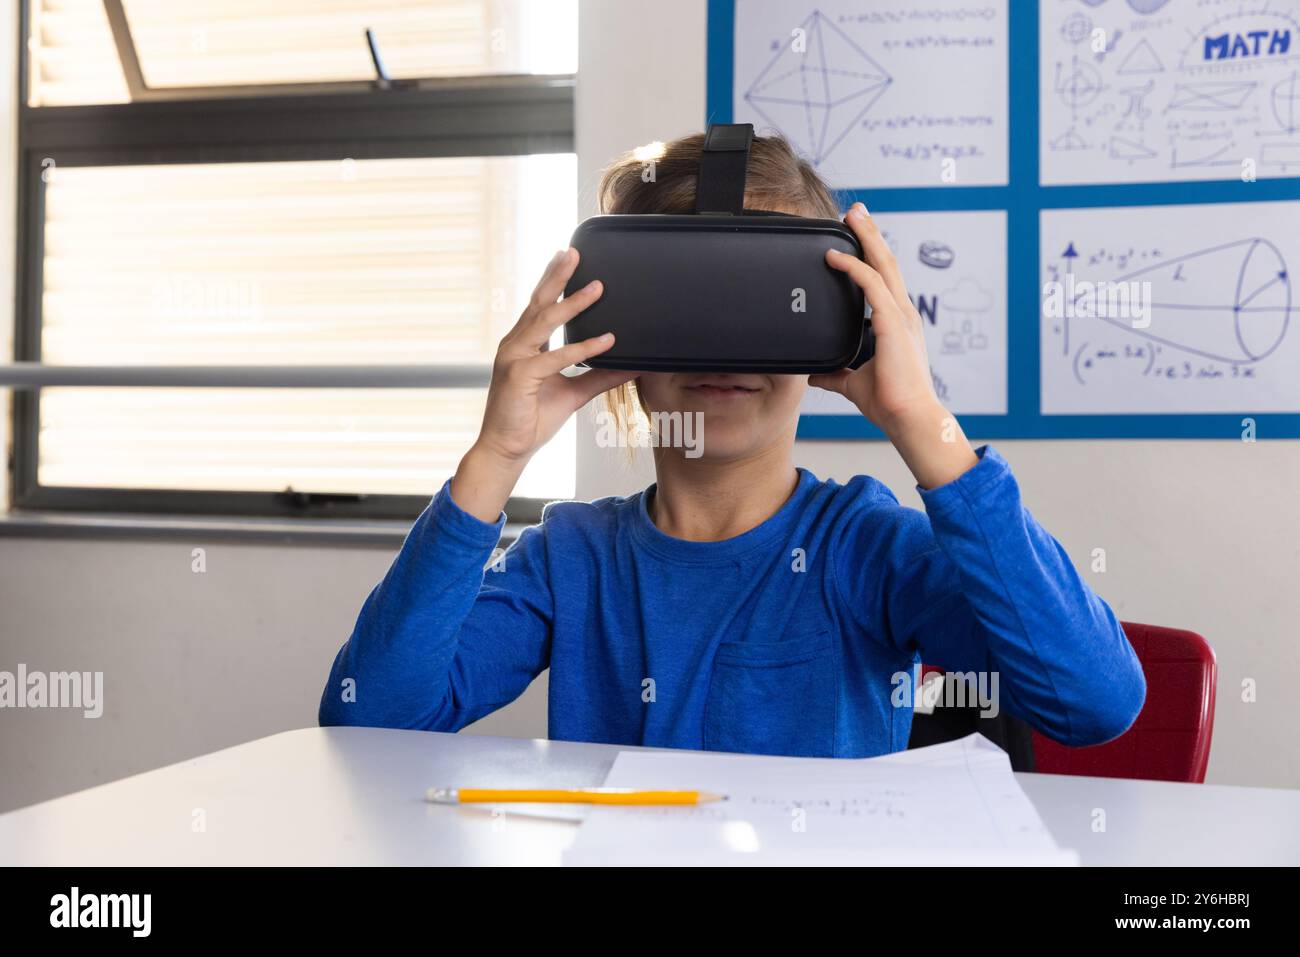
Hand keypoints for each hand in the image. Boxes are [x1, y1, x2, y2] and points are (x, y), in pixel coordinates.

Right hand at [451, 248, 634, 520]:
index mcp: (525, 345)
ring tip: (597, 287)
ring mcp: (515, 358)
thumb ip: (600, 376)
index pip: (540, 306)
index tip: (569, 259)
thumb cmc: (531, 419)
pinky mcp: (520, 376)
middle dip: (557, 276)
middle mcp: (516, 345)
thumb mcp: (574, 393)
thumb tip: (630, 364)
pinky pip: (555, 357)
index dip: (554, 282)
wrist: (508, 449)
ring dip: (572, 304)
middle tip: (574, 252)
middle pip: (538, 303)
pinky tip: (605, 340)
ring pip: (546, 323)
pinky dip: (582, 347)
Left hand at [810, 203, 977, 488]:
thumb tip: (813, 373)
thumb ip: (834, 373)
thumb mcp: (853, 381)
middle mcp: (901, 313)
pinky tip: (834, 257)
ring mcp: (900, 315)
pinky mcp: (893, 323)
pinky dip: (852, 267)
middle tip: (856, 211)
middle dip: (871, 233)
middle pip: (886, 261)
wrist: (907, 416)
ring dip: (866, 237)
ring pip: (882, 264)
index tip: (856, 236)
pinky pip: (871, 285)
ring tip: (851, 215)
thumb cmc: (889, 401)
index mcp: (896, 323)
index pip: (883, 279)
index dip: (871, 254)